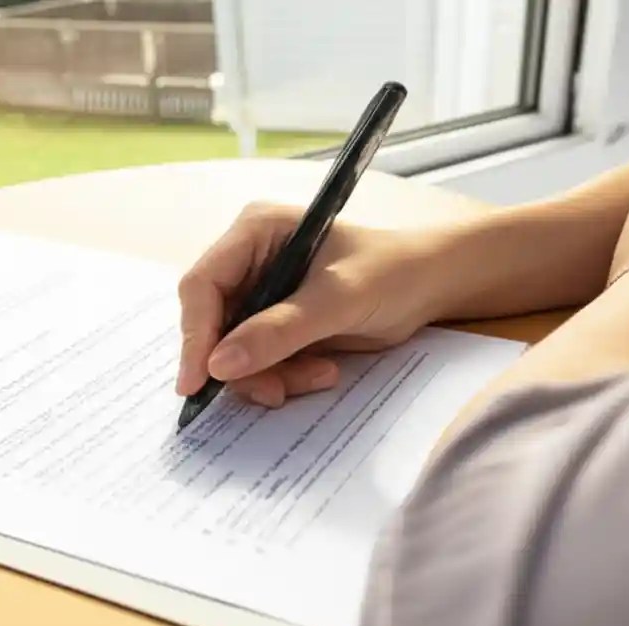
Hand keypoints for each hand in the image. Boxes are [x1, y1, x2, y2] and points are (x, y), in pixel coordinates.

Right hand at [175, 203, 448, 406]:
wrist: (433, 285)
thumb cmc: (392, 270)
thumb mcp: (337, 300)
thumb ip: (279, 330)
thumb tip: (219, 365)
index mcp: (255, 231)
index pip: (202, 285)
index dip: (194, 335)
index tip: (196, 383)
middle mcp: (249, 259)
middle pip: (213, 323)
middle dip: (242, 363)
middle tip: (274, 391)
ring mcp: (263, 293)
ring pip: (235, 351)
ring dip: (270, 374)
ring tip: (317, 376)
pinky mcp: (278, 323)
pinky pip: (261, 361)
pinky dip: (286, 375)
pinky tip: (324, 370)